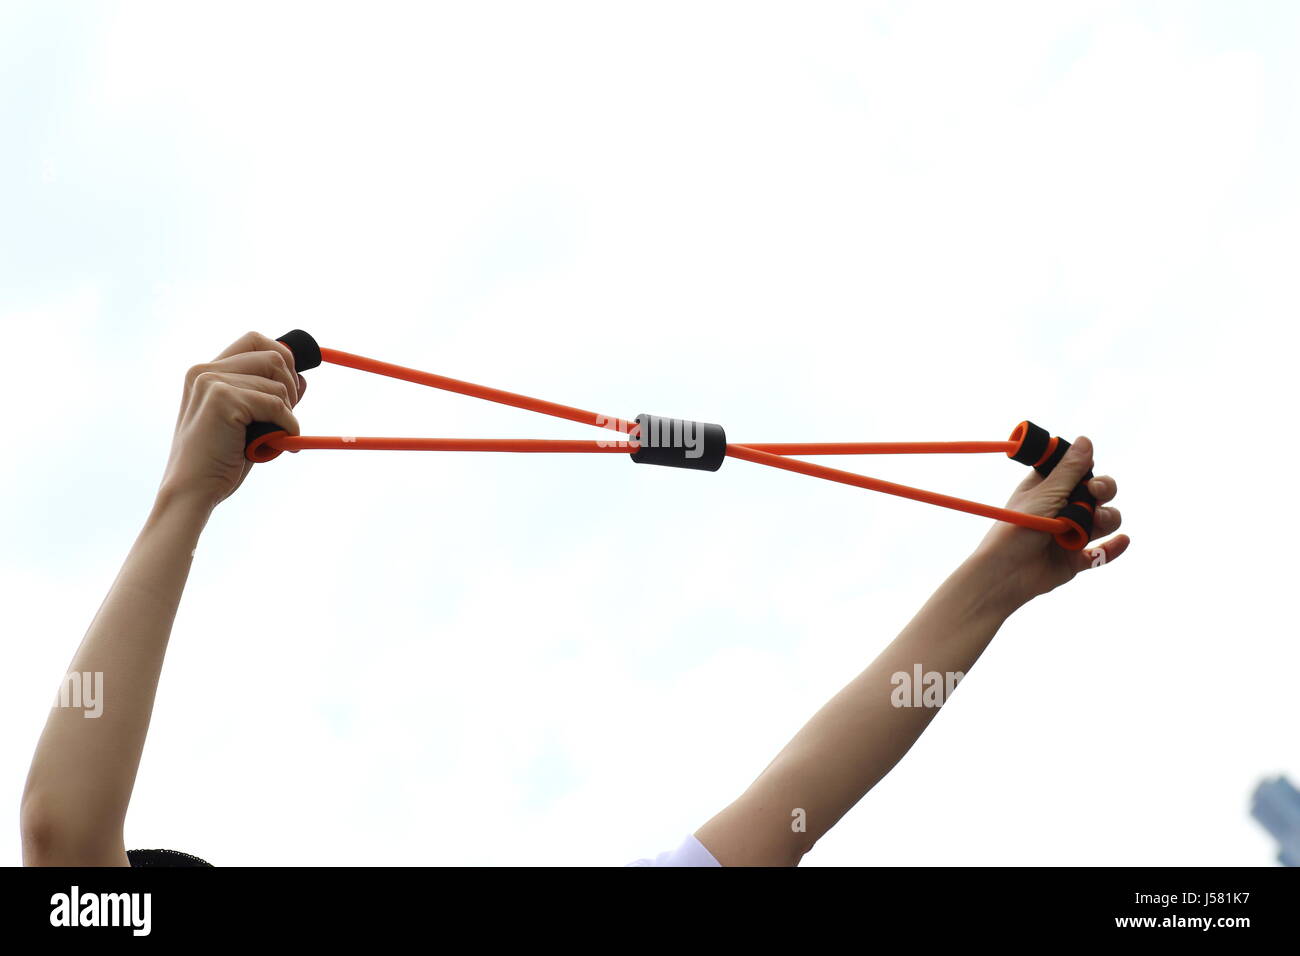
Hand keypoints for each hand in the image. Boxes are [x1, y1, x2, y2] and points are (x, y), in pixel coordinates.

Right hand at [157, 332, 305, 510]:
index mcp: (205, 372)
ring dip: (287, 412)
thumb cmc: (220, 461)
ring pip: (278, 383)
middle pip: (273, 354)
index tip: (291, 390)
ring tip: (272, 436)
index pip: (254, 340)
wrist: (192, 492)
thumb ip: (268, 396)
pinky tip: (277, 444)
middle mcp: (204, 370)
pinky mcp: (222, 398)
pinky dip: (287, 425)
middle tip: (286, 416)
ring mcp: (211, 382)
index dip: (282, 358)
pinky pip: (277, 404)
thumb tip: (302, 378)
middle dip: (291, 383)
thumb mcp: (247, 422)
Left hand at [969, 436, 1127, 610]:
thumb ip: (1069, 471)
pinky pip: (1103, 553)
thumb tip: (1085, 441)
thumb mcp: (1044, 495)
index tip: (1087, 469)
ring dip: (1107, 518)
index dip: (1087, 469)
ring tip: (1096, 521)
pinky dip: (1113, 548)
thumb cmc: (1015, 529)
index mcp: (1049, 488)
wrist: (1004, 573)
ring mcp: (1071, 534)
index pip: (1078, 470)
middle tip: (1094, 492)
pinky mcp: (1076, 559)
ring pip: (1105, 520)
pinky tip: (1122, 540)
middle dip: (1104, 490)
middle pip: (1098, 493)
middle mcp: (1062, 508)